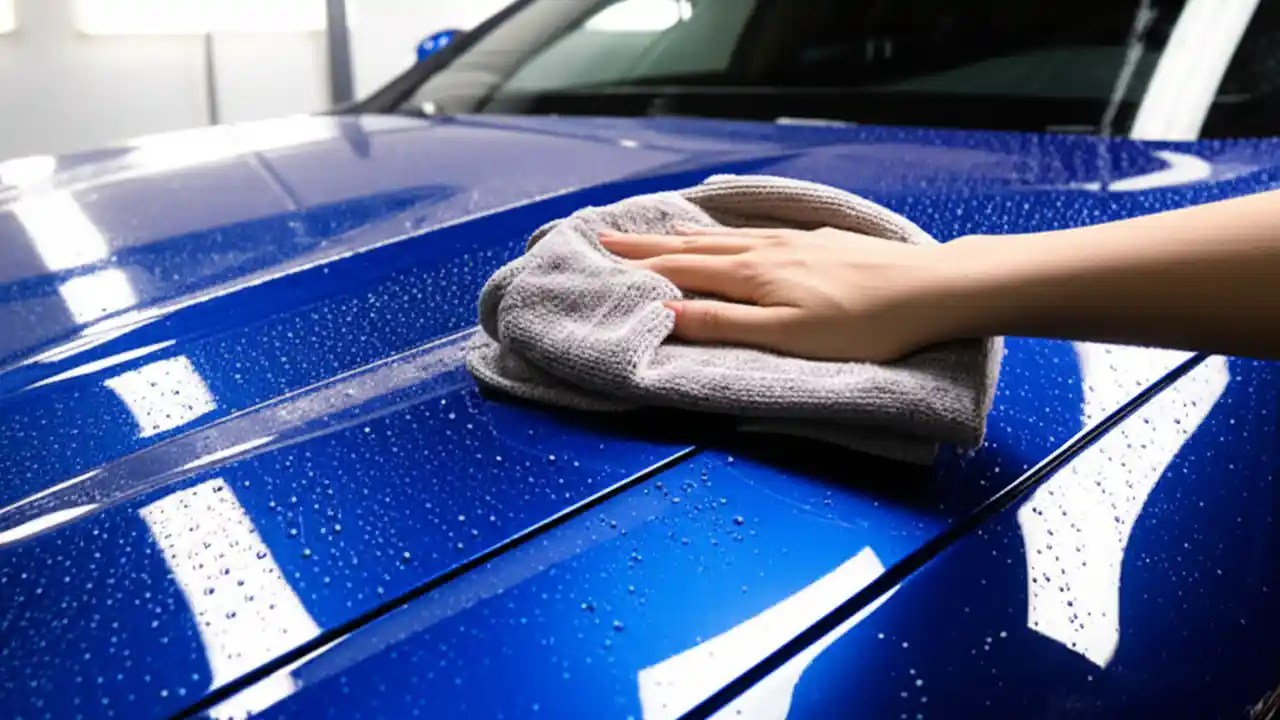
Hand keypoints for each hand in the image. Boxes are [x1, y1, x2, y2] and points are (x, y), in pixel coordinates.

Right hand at [599, 226, 958, 361]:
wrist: (928, 290)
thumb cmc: (861, 324)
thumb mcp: (786, 336)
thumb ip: (725, 324)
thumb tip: (665, 310)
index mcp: (752, 275)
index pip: (680, 268)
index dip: (638, 265)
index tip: (600, 256)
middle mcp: (765, 249)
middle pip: (695, 246)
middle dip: (648, 245)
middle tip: (608, 238)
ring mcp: (791, 241)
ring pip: (724, 235)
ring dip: (683, 235)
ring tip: (657, 232)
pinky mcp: (816, 241)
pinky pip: (752, 232)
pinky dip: (723, 231)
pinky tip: (728, 231)